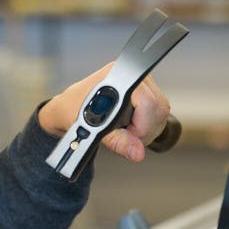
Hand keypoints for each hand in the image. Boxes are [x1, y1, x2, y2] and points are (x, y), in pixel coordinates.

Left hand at [38, 62, 170, 161]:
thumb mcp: (89, 128)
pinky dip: (145, 128)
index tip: (127, 132)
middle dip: (143, 130)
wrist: (67, 107)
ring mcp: (142, 84)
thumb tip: (137, 151)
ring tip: (121, 130)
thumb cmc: (71, 110)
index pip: (147, 101)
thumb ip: (115, 140)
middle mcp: (132, 77)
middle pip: (158, 109)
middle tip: (122, 135)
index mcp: (115, 76)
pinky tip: (128, 125)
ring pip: (161, 115)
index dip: (140, 124)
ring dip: (144, 131)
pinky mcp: (146, 94)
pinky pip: (159, 116)